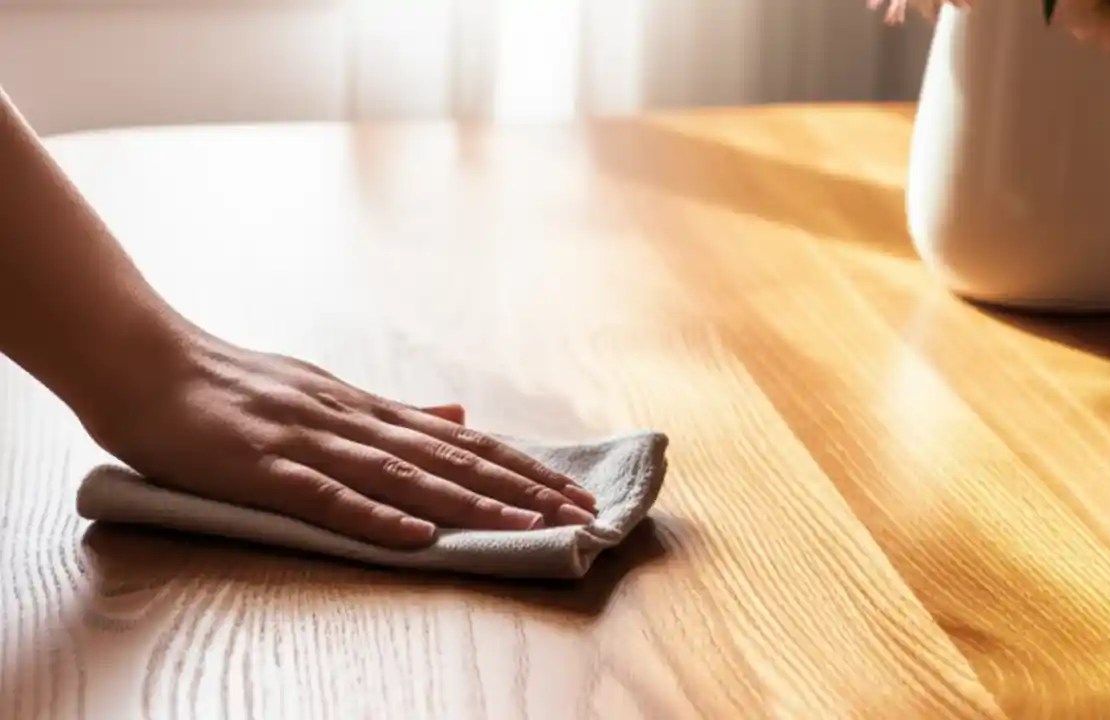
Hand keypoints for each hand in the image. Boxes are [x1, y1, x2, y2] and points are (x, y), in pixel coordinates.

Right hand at [79, 336, 596, 548]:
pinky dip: (373, 516)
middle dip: (521, 488)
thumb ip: (391, 412)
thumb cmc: (231, 384)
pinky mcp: (260, 467)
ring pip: (403, 476)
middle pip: (451, 460)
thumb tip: (458, 418)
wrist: (143, 359)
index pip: (461, 444)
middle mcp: (351, 420)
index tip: (571, 490)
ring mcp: (307, 441)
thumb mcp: (325, 390)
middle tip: (581, 511)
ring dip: (470, 505)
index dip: (520, 468)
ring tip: (527, 526)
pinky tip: (416, 536)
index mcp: (365, 408)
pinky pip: (324, 495)